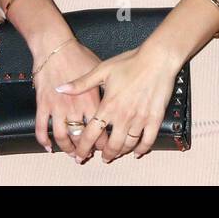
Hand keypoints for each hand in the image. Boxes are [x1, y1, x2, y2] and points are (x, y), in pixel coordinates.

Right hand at [32, 40, 101, 158]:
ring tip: (71, 153)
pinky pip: (42, 127)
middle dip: (84, 150)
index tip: (105, 148)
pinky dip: (44, 140)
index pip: (100, 130)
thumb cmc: (79, 55)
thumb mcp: (100, 71)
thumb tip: (116, 102)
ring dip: (66, 149)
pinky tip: (48, 146)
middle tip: (86, 155)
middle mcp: (75, 107)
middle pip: (81, 137)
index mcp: (91, 101)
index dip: (103, 143)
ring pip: (62, 137)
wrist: (56, 47)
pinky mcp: (43, 104)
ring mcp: (58, 107)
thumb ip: (105, 90)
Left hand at [56, 43, 181, 162]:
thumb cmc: (131, 62)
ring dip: (121, 152)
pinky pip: (148, 141)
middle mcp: (123, 116)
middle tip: (102, 158)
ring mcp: (140, 119)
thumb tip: (61, 88)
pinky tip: (137, 152)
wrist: (157, 59)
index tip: (80, 155)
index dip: (83, 147)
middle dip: (105, 155)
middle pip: (111, 145)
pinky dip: (142, 149)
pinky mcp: (154, 119)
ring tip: (116, 154)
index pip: (91, 134)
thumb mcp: (102, 70)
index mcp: (108, 106)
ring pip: (128, 145)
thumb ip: (81, 83)